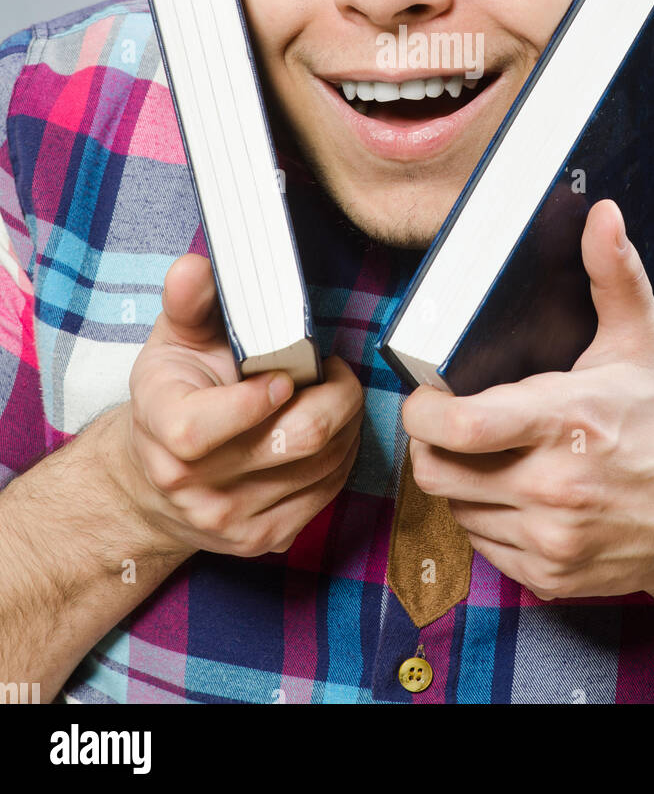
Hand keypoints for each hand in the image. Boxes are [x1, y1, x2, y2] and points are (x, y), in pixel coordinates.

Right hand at [112, 254, 363, 557]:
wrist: (155, 484)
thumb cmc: (174, 396)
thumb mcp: (172, 343)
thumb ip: (188, 303)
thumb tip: (196, 266)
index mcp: (162, 431)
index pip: (202, 431)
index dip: (254, 400)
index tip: (284, 373)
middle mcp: (192, 487)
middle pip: (295, 440)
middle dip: (334, 393)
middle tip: (331, 366)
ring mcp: (231, 520)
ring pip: (325, 463)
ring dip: (346, 420)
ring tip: (332, 391)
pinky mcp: (266, 540)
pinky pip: (330, 489)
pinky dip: (344, 452)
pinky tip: (332, 426)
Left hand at [403, 200, 653, 600]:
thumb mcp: (639, 342)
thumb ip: (613, 273)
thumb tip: (602, 212)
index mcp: (565, 419)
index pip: (463, 427)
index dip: (421, 414)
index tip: (422, 397)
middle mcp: (553, 485)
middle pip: (437, 471)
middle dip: (430, 446)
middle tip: (447, 426)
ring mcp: (549, 537)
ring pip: (454, 508)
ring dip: (459, 481)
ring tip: (490, 456)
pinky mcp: (547, 575)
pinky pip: (479, 543)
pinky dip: (484, 518)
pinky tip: (514, 493)